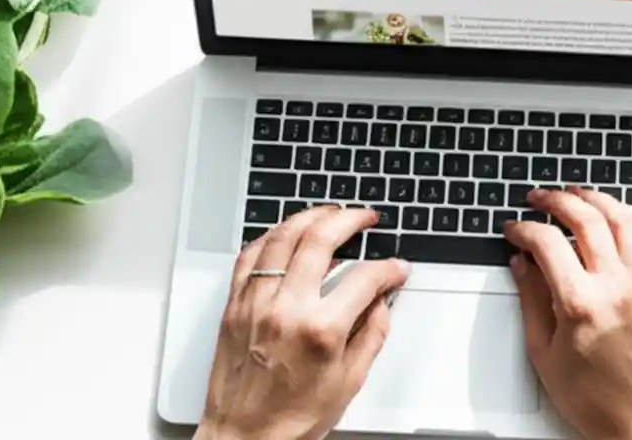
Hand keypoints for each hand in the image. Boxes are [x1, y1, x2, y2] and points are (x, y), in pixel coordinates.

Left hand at [195, 207, 410, 439]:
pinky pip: (250, 255)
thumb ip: (372, 334)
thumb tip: (382, 301)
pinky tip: (286, 234)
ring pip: (282, 237)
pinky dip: (271, 236)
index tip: (396, 268)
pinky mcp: (234, 305)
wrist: (243, 439)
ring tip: (330, 213)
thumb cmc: (292, 419)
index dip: (389, 268)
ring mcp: (255, 302)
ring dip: (310, 216)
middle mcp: (286, 308)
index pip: (365, 277)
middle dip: (350, 219)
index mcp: (321, 330)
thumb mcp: (350, 382)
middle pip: (320, 238)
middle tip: (365, 217)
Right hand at [504, 188, 631, 439]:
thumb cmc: (595, 398)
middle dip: (557, 200)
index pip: (547, 243)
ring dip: (597, 199)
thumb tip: (522, 264)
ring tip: (576, 194)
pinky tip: (620, 215)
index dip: (524, 229)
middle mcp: (616, 286)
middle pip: (586, 218)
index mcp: (581, 304)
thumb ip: (531, 300)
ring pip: (623, 219)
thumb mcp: (544, 353)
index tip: (515, 229)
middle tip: (539, 198)